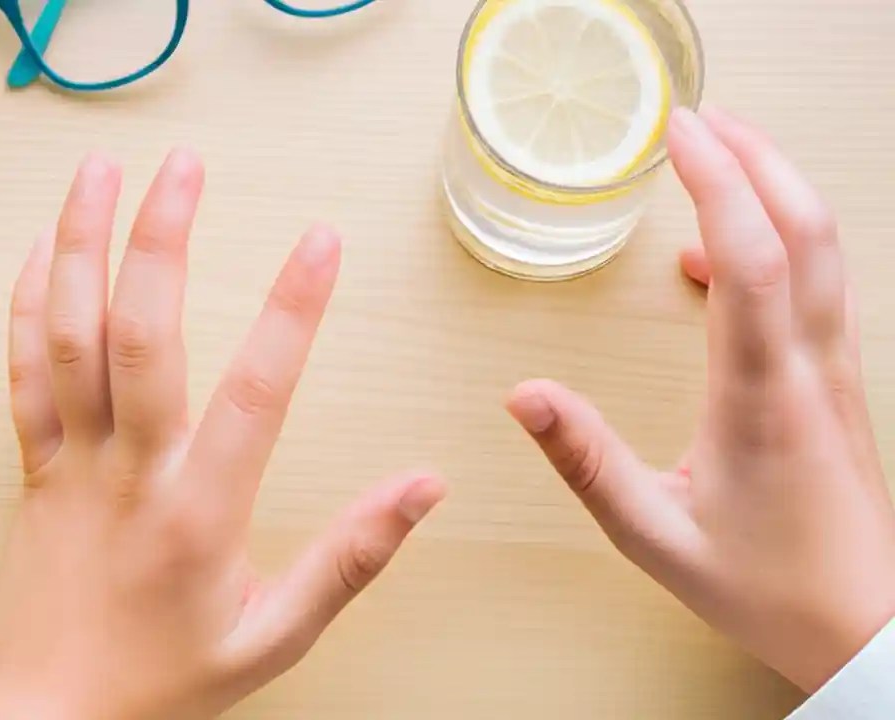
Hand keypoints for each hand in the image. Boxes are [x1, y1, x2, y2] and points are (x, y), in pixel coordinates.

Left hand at [0, 150, 445, 719]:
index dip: (293, 311)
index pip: (257, 393)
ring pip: (67, 336)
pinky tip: (46, 250)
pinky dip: (28, 304)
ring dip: (83, 245)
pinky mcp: (34, 465)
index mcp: (199, 512)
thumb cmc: (158, 682)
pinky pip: (21, 371)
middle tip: (187, 168)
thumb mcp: (274, 637)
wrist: (44, 719)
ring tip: (100, 172)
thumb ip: (351, 558)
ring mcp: (71, 461)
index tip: (321, 243)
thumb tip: (422, 489)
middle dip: (163, 238)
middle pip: (142, 334)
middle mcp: (130, 472)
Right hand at [507, 107, 894, 691]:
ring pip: (824, 251)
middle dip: (756, 158)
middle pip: (807, 230)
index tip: (679, 132)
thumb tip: (523, 396)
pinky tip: (717, 263)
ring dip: (776, 190)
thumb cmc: (766, 586)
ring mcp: (835, 371)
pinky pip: (815, 287)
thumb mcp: (653, 534)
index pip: (752, 261)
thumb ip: (586, 462)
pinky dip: (777, 245)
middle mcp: (812, 369)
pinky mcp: (837, 383)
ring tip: (717, 157)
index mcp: (764, 397)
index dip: (717, 183)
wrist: (863, 627)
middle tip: (699, 120)